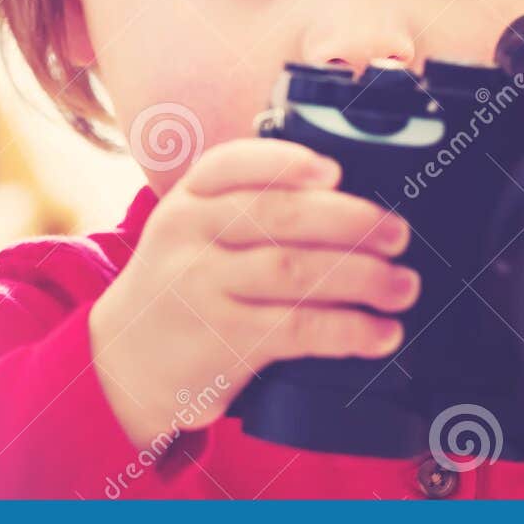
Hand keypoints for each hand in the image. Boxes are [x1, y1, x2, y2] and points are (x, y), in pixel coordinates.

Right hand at [89, 138, 415, 449]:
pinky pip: (295, 328)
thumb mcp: (194, 231)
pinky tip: (379, 333)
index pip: (232, 164)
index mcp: (188, 199)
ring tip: (403, 286)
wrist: (121, 361)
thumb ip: (247, 207)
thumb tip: (349, 199)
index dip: (287, 162)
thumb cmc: (182, 285)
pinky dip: (347, 330)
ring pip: (294, 271)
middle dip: (350, 221)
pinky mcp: (220, 340)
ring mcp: (201, 288)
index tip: (334, 169)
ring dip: (362, 277)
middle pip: (278, 216)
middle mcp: (190, 236)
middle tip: (398, 234)